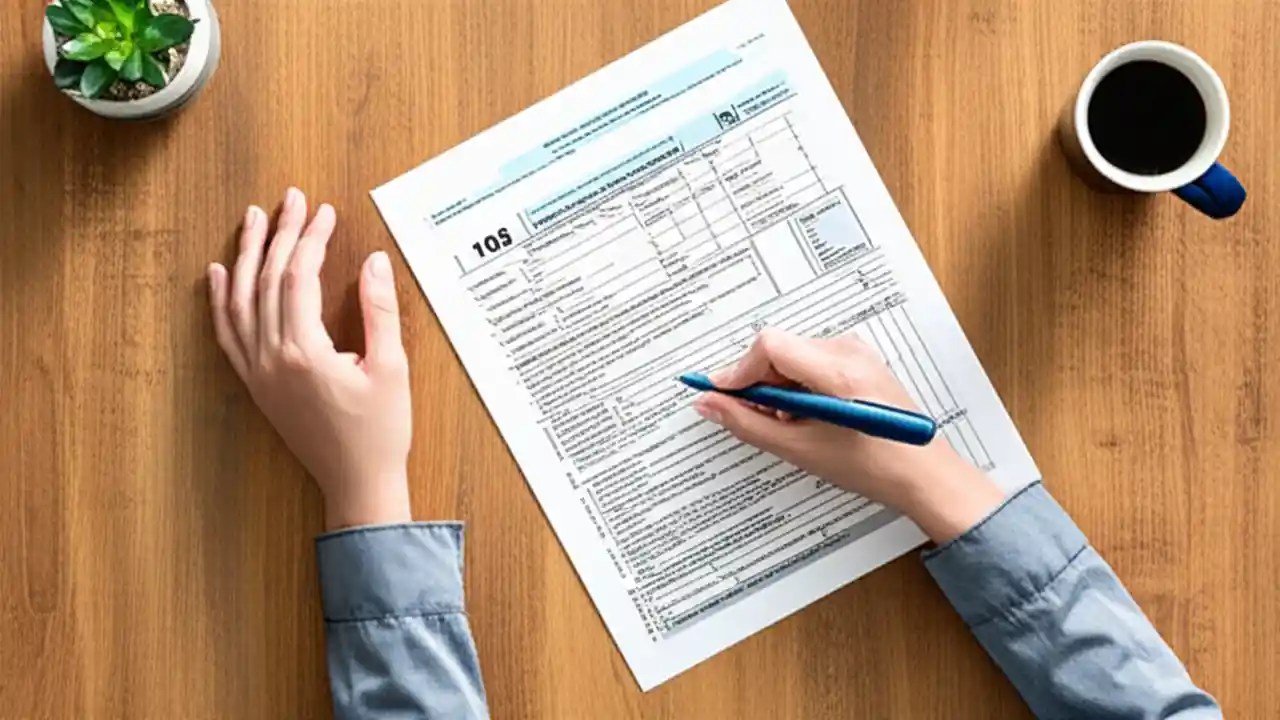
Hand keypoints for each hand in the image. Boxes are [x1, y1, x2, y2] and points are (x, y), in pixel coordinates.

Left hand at [206, 188, 412, 530]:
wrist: (357, 485)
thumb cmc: (380, 433)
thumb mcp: (391, 368)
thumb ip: (380, 311)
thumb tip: (374, 261)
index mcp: (305, 353)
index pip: (299, 278)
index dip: (312, 239)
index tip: (326, 211)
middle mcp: (271, 359)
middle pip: (267, 281)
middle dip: (280, 235)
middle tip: (292, 199)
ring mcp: (258, 373)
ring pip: (241, 302)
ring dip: (246, 257)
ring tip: (253, 220)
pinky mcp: (256, 385)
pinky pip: (228, 335)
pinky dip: (221, 301)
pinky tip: (220, 273)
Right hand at [692, 329, 1003, 542]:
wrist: (924, 475)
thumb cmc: (874, 466)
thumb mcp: (800, 448)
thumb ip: (747, 423)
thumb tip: (711, 404)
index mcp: (838, 370)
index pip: (769, 346)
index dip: (738, 371)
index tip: (720, 395)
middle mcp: (849, 351)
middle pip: (778, 349)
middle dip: (757, 382)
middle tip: (753, 418)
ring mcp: (857, 353)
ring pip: (792, 356)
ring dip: (777, 387)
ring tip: (786, 425)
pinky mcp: (860, 361)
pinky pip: (811, 361)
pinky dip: (796, 387)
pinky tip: (804, 418)